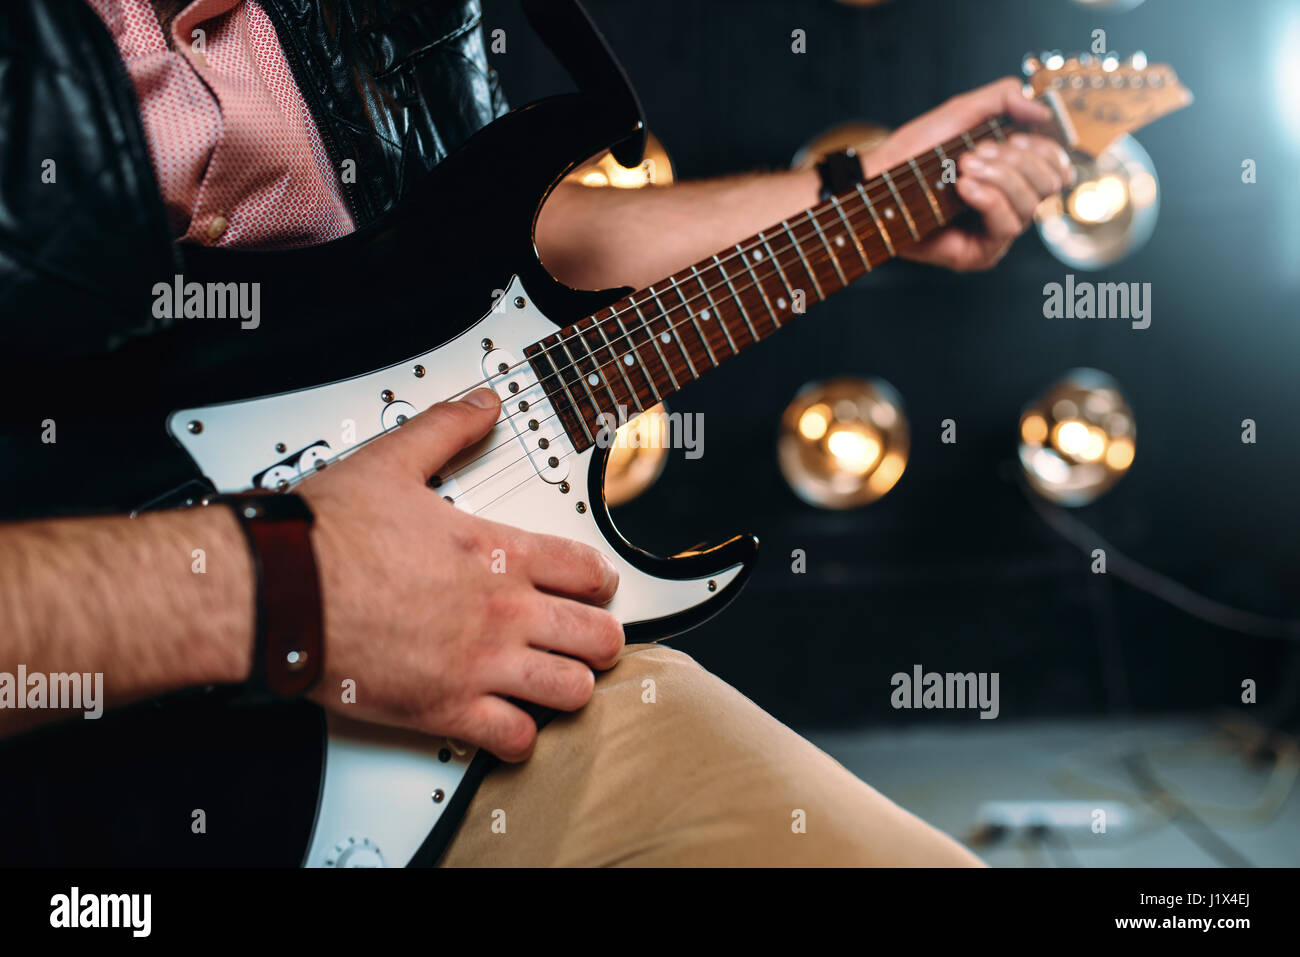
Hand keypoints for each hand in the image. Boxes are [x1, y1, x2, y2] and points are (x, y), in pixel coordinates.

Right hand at [299, 388, 622, 761]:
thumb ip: (446, 429)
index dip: (600, 581)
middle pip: (599, 636)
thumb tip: (479, 405)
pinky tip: (506, 722)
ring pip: (572, 691)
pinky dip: (518, 737)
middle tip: (585, 638)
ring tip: (553, 680)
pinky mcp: (446, 710)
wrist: (277, 589)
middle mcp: (501, 611)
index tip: (594, 587)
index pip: (590, 572)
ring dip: (569, 688)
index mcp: (497, 552)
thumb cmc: (326, 536)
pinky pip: (514, 740)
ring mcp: (479, 664)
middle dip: (600, 638)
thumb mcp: (393, 461)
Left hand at [863, 77, 1074, 271]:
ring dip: (999, 177)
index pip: (1057, 166)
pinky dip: (989, 199)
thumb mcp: (964, 111)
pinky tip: (965, 187)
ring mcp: (996, 230)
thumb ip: (1006, 99)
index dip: (1045, 150)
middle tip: (975, 153)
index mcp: (1015, 173)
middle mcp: (1011, 203)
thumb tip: (1045, 110)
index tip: (1014, 136)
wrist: (880, 178)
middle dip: (1016, 161)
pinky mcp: (981, 253)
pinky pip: (1008, 226)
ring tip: (963, 167)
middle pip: (1048, 184)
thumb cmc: (917, 150)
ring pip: (1030, 205)